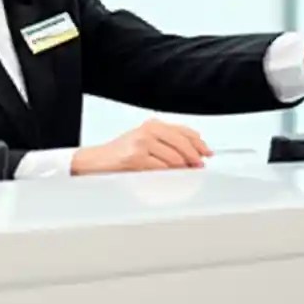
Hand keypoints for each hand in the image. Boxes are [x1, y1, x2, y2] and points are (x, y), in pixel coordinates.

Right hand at [71, 118, 212, 174]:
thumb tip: (194, 155)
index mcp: (153, 125)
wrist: (96, 160)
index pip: (184, 131)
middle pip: (182, 144)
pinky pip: (161, 168)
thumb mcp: (146, 140)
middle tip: (199, 167)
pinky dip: (170, 175)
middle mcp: (148, 131)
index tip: (207, 153)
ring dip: (183, 169)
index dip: (199, 143)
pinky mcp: (135, 158)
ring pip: (174, 158)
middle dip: (194, 157)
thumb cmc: (121, 152)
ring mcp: (142, 144)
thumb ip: (167, 143)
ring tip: (186, 174)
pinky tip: (173, 178)